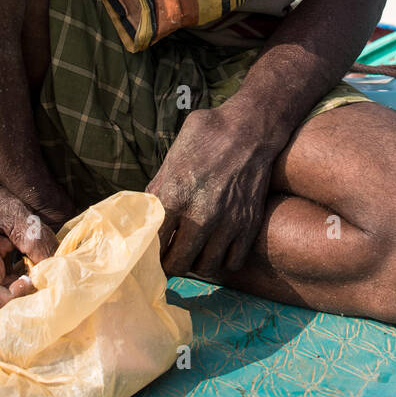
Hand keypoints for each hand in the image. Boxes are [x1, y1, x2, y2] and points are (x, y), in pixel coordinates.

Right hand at [0, 180, 60, 316]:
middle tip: (49, 278)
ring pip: (4, 305)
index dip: (12, 299)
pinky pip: (3, 296)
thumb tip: (54, 263)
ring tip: (44, 272)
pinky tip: (34, 271)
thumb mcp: (9, 209)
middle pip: (0, 309)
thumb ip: (31, 234)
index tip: (31, 280)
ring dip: (27, 293)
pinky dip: (21, 287)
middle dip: (28, 298)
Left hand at [145, 105, 272, 278]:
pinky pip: (232, 263)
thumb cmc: (207, 135)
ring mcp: (227, 224)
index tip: (151, 252)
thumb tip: (145, 212)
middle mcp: (200, 215)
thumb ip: (159, 187)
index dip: (150, 252)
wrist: (250, 129)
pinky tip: (217, 248)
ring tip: (194, 253)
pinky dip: (223, 261)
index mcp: (175, 196)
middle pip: (178, 264)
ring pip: (205, 267)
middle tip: (170, 256)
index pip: (154, 244)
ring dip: (196, 264)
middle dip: (170, 264)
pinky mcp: (248, 225)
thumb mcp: (174, 155)